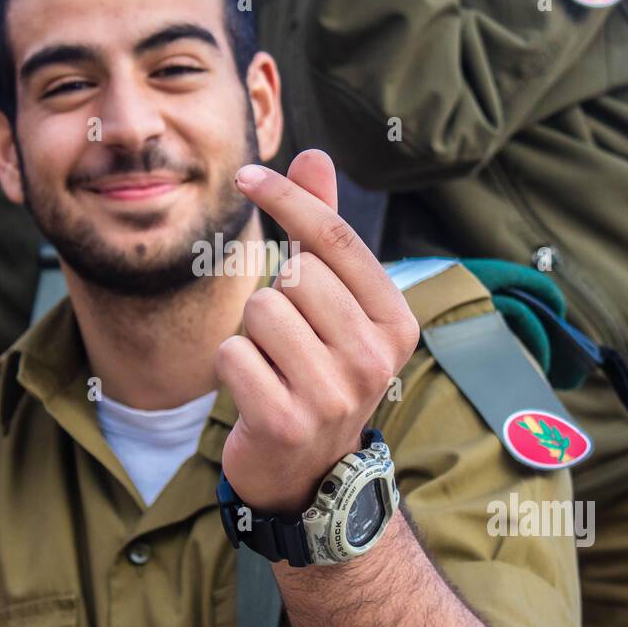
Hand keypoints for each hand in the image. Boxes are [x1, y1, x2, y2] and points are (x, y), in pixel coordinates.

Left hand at [216, 150, 419, 515]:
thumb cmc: (319, 369)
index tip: (247, 174)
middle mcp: (375, 357)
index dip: (288, 198)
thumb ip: (324, 232)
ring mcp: (334, 393)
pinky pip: (232, 353)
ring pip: (260, 310)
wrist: (308, 472)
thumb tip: (315, 154)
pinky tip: (257, 392)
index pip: (336, 238)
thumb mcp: (335, 302)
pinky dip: (231, 366)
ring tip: (276, 366)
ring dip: (253, 334)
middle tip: (290, 339)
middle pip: (293, 274)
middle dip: (276, 296)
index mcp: (396, 321)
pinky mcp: (286, 420)